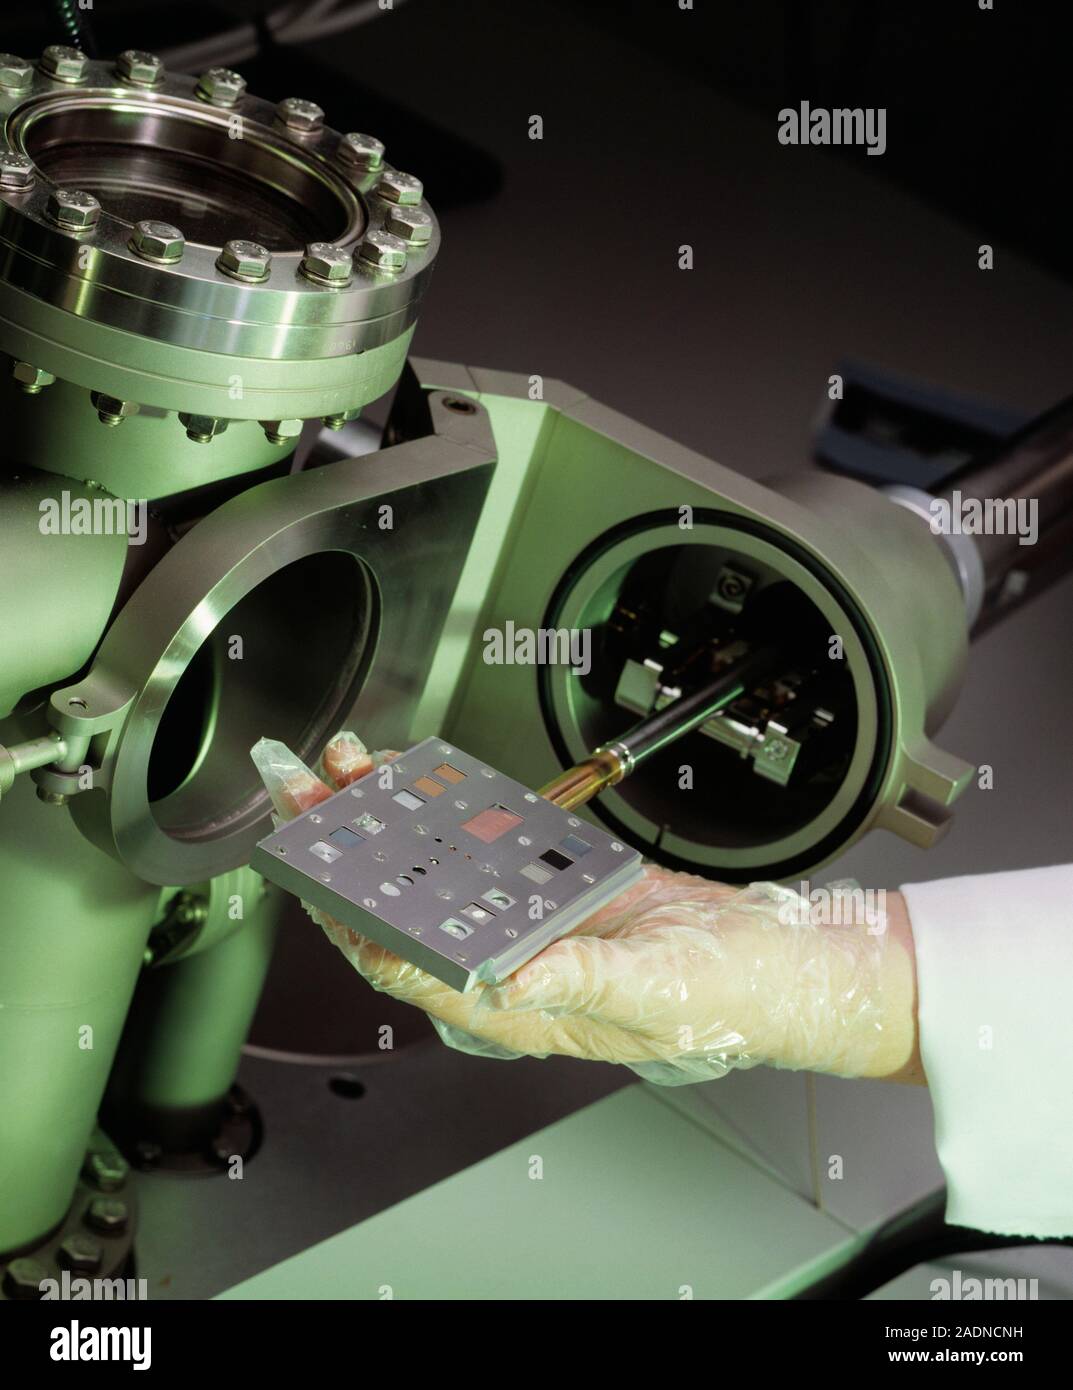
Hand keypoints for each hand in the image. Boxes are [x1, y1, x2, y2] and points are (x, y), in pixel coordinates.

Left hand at [252, 733, 919, 1083]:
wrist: (772, 959)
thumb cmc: (720, 995)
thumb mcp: (650, 991)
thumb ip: (573, 983)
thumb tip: (495, 978)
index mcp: (510, 1006)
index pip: (398, 962)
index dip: (340, 912)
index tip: (304, 859)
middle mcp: (501, 965)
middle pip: (393, 908)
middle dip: (338, 847)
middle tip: (299, 786)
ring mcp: (520, 921)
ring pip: (427, 871)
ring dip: (380, 821)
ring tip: (344, 766)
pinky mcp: (545, 885)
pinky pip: (478, 846)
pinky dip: (441, 810)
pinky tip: (416, 777)